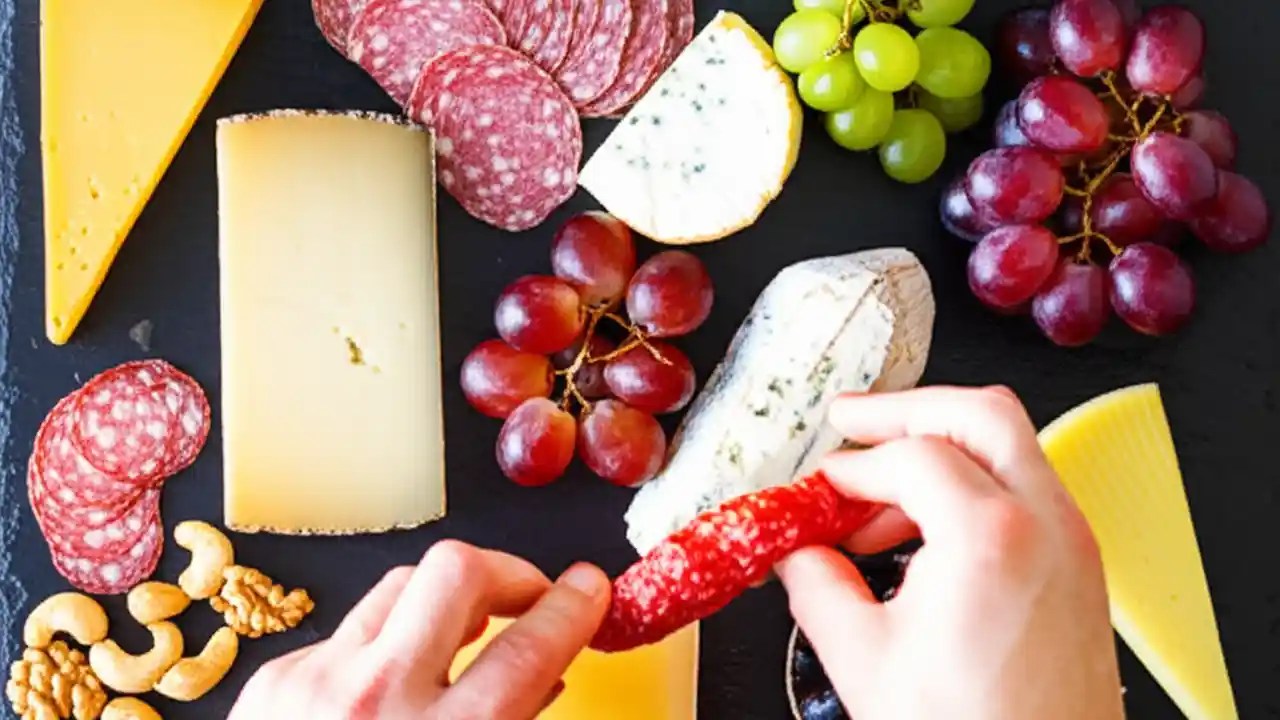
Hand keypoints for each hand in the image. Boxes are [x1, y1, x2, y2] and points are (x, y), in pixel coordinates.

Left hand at [229, 541, 610, 719]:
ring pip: (399, 585)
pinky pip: (348, 633)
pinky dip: (379, 649)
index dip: (570, 609)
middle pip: (456, 573)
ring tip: (461, 637)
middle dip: (506, 571)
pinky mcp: (273, 679)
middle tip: (524, 595)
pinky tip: (384, 691)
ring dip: (442, 603)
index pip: (526, 651)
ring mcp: (315, 682)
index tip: (587, 588)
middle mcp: (375, 703)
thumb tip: (545, 679)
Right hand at [776, 387, 1123, 719]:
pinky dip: (974, 487)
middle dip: (907, 411)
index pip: (911, 456)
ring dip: (941, 449)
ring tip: (880, 501)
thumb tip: (795, 552)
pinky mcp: (1080, 567)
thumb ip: (816, 586)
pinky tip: (926, 535)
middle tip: (852, 422)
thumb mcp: (863, 659)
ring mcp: (1072, 542)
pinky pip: (1026, 491)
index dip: (853, 464)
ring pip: (1012, 446)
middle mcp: (1045, 524)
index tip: (820, 486)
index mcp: (988, 536)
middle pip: (980, 414)